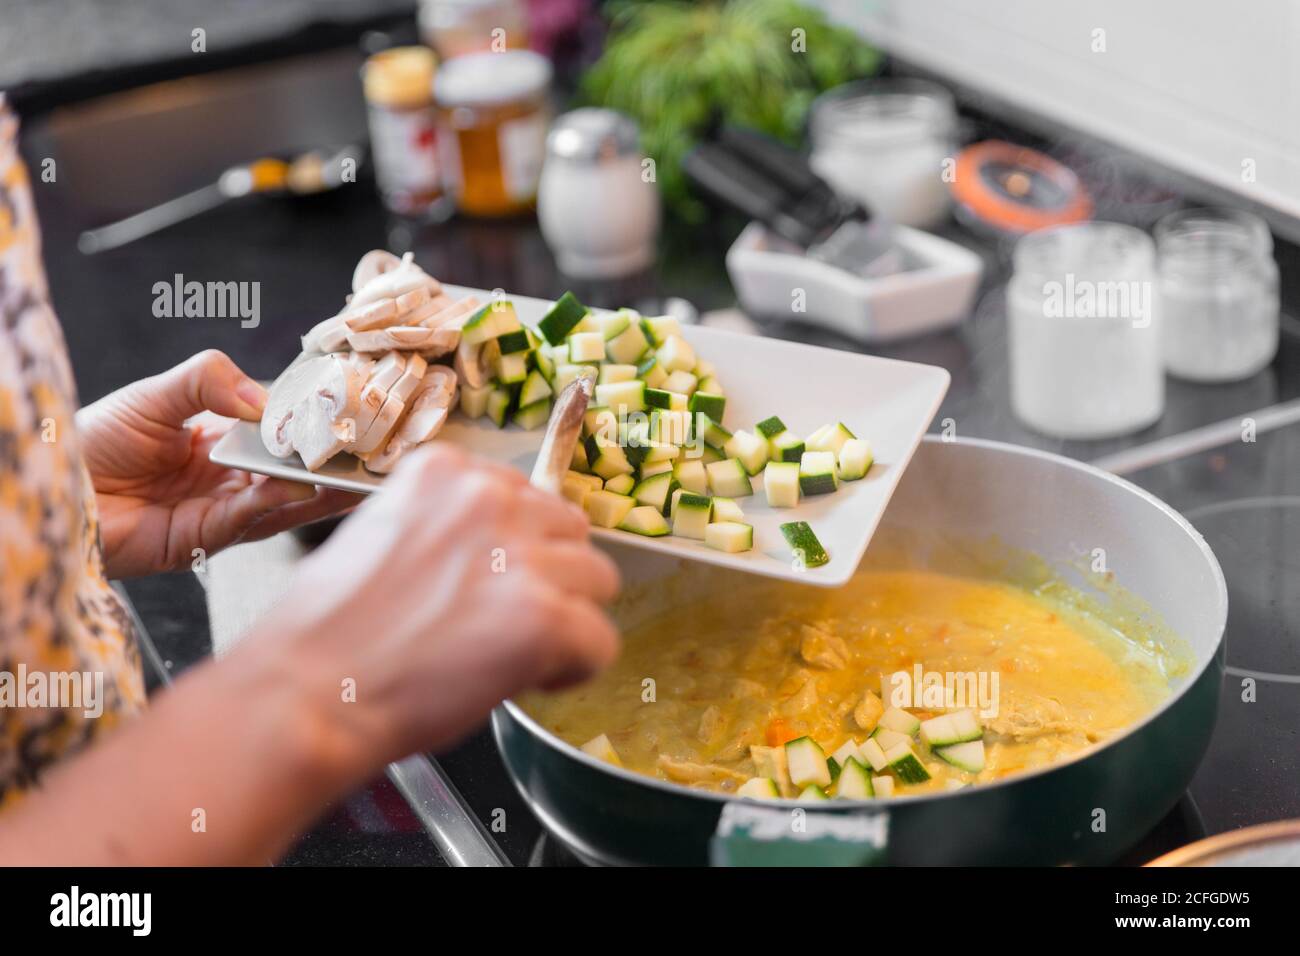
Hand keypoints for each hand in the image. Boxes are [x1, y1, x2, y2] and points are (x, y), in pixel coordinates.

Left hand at [77, 350, 360, 577]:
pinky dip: (276, 504)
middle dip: (332, 462)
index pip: (283, 428)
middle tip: (371, 450)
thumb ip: (207, 381)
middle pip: (294, 469)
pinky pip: (250, 520)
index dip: (316, 422)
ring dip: (319, 489)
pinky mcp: (205, 539)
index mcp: (223, 436)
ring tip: (352, 476)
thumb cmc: (95, 439)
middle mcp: (230, 475)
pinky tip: (297, 488)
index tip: (352, 410)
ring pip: (284, 500)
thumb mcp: (156, 393)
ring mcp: (221, 509)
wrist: (55, 486)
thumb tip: (262, 399)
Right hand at [247, 443, 620, 763]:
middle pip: (570, 530)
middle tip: (504, 623)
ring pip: (598, 581)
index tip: (488, 584)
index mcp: (446, 470)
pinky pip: (601, 643)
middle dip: (550, 578)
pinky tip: (530, 679)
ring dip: (567, 620)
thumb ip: (451, 527)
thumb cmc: (331, 633)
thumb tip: (505, 552)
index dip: (514, 549)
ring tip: (514, 653)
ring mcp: (521, 556)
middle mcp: (489, 497)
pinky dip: (575, 670)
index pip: (526, 495)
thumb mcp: (386, 535)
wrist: (308, 691)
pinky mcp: (544, 618)